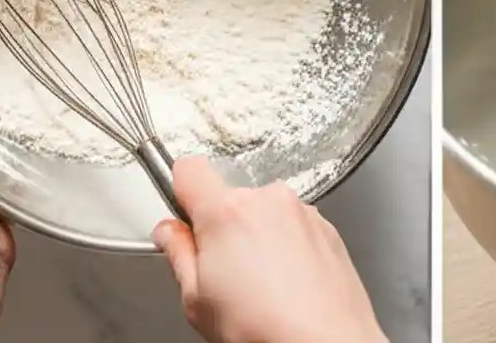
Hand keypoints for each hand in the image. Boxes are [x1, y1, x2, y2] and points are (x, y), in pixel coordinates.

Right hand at [153, 157, 386, 342]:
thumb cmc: (264, 329)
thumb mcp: (196, 300)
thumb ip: (178, 254)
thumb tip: (169, 233)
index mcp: (226, 212)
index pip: (189, 169)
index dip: (181, 190)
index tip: (184, 214)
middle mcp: (267, 201)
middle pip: (230, 197)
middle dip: (222, 227)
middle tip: (224, 273)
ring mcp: (301, 211)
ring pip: (264, 212)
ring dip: (258, 236)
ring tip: (262, 285)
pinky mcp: (327, 227)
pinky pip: (294, 226)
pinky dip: (287, 246)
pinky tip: (288, 283)